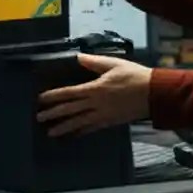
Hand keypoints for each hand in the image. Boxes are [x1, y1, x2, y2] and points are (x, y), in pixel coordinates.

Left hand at [37, 54, 151, 136]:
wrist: (154, 94)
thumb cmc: (134, 76)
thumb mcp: (114, 64)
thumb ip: (94, 63)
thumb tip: (78, 58)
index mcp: (95, 88)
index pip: (69, 93)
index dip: (53, 96)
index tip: (40, 99)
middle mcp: (96, 104)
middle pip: (70, 110)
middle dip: (54, 114)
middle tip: (39, 119)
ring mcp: (103, 115)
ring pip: (79, 122)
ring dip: (64, 127)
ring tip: (51, 133)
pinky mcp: (111, 122)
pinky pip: (92, 128)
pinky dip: (81, 131)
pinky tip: (74, 134)